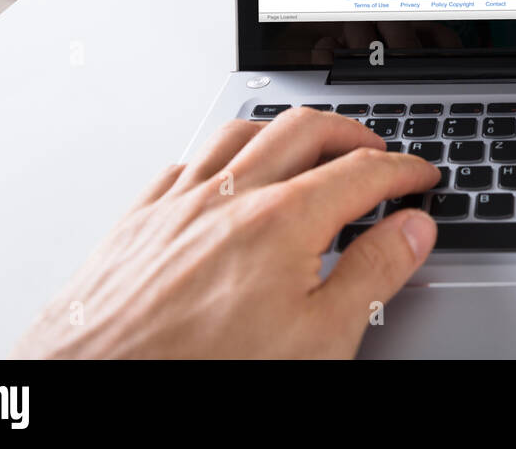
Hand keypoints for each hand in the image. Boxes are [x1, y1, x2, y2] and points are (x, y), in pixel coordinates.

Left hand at [11, 109, 438, 357]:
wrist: (94, 385)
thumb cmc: (199, 373)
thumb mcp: (317, 341)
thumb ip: (372, 275)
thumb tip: (411, 230)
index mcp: (283, 220)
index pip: (363, 172)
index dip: (404, 170)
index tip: (420, 177)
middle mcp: (231, 196)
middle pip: (305, 131)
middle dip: (351, 133)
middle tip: (376, 151)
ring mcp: (180, 202)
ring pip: (243, 132)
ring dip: (286, 131)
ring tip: (309, 145)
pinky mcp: (140, 220)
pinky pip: (187, 161)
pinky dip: (223, 155)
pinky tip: (226, 173)